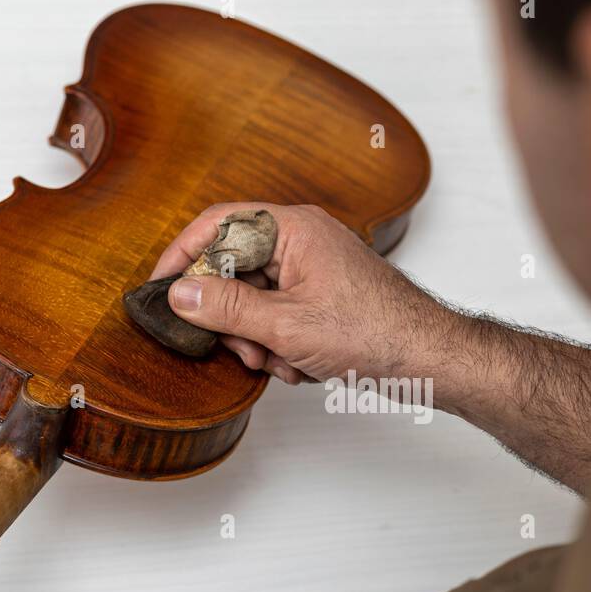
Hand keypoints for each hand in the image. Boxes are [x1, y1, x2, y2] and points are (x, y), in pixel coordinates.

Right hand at [150, 203, 455, 386]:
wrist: (429, 359)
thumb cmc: (374, 332)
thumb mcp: (287, 326)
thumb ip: (227, 308)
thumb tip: (178, 293)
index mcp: (293, 228)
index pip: (219, 224)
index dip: (183, 256)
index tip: (160, 289)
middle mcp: (303, 240)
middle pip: (234, 268)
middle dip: (233, 318)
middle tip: (242, 348)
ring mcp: (314, 269)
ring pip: (255, 300)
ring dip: (259, 339)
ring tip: (282, 363)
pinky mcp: (323, 297)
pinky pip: (279, 315)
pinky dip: (282, 345)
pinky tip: (301, 367)